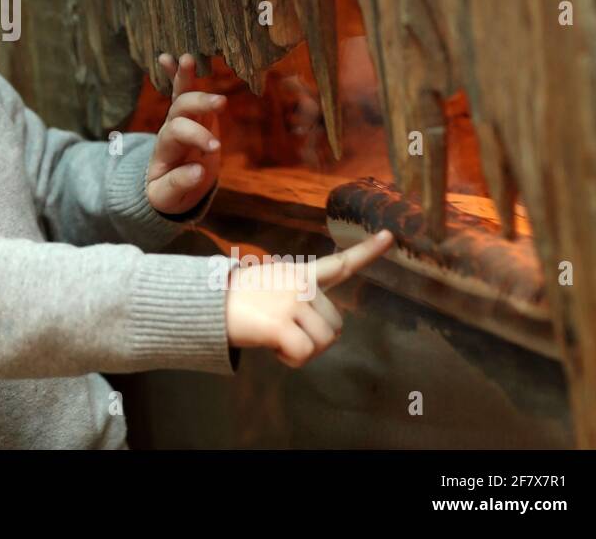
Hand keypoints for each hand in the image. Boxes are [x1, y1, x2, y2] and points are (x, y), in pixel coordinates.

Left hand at [145, 52, 225, 215]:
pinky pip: (186, 94)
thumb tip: (199, 170)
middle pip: (180, 109)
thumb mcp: (167, 198)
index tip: (215, 149)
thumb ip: (180, 185)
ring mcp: (182, 122)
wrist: (167, 188)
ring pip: (182, 96)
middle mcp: (171, 131)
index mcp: (164, 149)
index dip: (197, 136)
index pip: (178, 133)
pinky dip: (179, 75)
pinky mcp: (196, 119)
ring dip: (185, 77)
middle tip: (221, 103)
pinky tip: (170, 56)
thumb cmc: (167, 195)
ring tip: (187, 58)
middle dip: (199, 103)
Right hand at [225, 229, 394, 367]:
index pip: (339, 263)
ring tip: (274, 336)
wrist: (205, 304)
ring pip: (323, 343)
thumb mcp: (270, 289)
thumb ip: (298, 299)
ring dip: (301, 350)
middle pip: (335, 326)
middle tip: (281, 330)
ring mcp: (293, 303)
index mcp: (299, 274)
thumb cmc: (236, 301)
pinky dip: (290, 359)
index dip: (367, 251)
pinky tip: (273, 347)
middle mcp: (301, 285)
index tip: (390, 236)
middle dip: (314, 337)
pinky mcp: (283, 324)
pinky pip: (305, 353)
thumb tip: (314, 326)